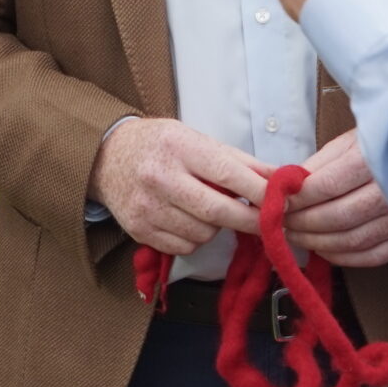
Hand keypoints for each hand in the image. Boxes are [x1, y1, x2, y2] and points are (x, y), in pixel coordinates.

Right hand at [89, 118, 270, 256]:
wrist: (106, 157)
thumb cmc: (160, 145)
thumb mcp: (195, 139)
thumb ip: (237, 160)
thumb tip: (278, 179)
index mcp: (178, 147)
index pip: (227, 174)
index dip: (259, 192)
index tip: (281, 202)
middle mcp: (159, 177)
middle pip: (216, 211)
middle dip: (250, 220)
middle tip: (269, 223)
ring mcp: (146, 207)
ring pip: (203, 233)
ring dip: (217, 228)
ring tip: (209, 209)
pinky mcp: (139, 230)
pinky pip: (184, 247)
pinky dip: (196, 238)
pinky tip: (189, 220)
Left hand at [283, 131, 387, 267]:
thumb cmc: (385, 141)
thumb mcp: (350, 140)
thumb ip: (317, 164)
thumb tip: (283, 184)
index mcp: (374, 161)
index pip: (326, 186)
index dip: (297, 197)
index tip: (276, 200)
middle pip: (337, 217)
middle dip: (301, 222)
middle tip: (278, 221)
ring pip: (350, 240)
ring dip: (315, 243)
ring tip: (293, 235)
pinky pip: (371, 256)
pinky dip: (342, 257)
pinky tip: (323, 249)